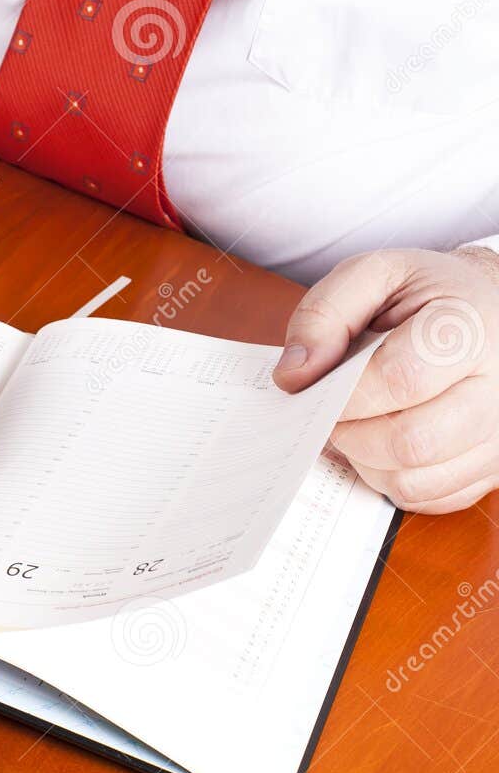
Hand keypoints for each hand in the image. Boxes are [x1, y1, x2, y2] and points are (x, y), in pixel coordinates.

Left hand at [274, 246, 498, 512]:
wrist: (489, 309)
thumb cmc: (425, 294)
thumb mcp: (372, 275)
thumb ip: (324, 315)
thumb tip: (294, 376)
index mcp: (471, 327)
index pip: (400, 381)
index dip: (344, 395)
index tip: (319, 388)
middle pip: (411, 442)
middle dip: (351, 433)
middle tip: (336, 411)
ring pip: (416, 479)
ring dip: (367, 460)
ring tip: (363, 421)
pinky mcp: (492, 467)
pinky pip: (430, 497)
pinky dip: (393, 478)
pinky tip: (387, 441)